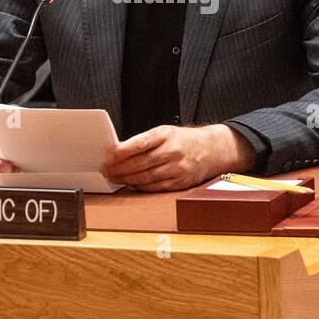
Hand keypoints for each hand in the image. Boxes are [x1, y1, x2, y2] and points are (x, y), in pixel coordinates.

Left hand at [101, 124, 254, 191]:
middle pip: (140, 163)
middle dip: (119, 168)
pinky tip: (131, 184)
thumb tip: (118, 150)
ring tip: (114, 178)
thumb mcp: (165, 132)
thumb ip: (144, 141)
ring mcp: (177, 168)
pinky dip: (141, 186)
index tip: (107, 156)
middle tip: (106, 170)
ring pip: (146, 177)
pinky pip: (156, 186)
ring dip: (127, 179)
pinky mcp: (180, 182)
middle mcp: (172, 151)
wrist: (212, 149)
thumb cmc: (184, 140)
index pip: (139, 143)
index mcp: (166, 135)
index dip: (120, 151)